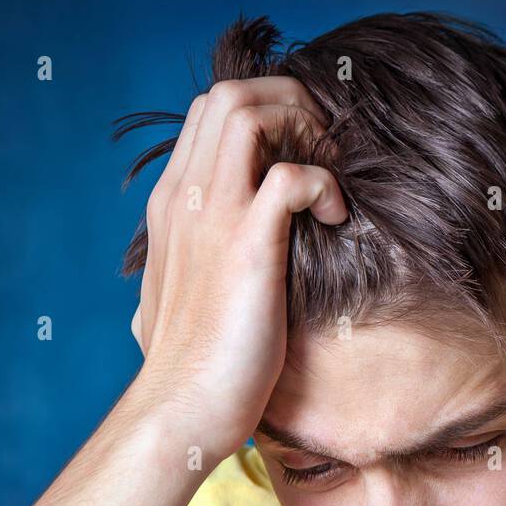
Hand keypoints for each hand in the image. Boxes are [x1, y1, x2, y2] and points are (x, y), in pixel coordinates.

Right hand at [130, 77, 346, 461]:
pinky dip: (323, 184)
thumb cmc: (186, 371)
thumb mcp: (170, 305)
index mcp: (172, 206)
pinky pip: (290, 176)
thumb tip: (181, 288)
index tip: (304, 151)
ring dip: (302, 128)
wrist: (179, 410)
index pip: (209, 115)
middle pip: (228, 94)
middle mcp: (186, 198)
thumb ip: (182, 274)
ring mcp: (212, 217)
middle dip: (287, 104)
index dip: (265, 112)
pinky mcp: (246, 247)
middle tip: (324, 152)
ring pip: (249, 110)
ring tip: (330, 174)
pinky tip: (335, 218)